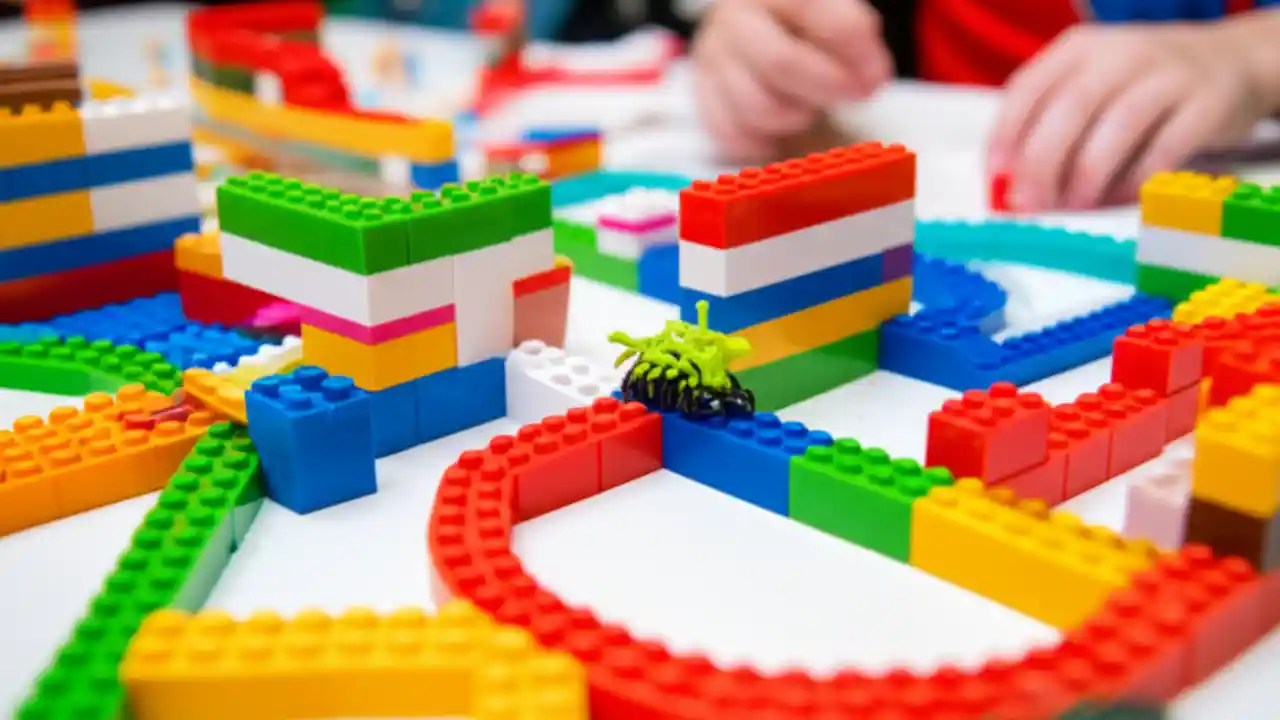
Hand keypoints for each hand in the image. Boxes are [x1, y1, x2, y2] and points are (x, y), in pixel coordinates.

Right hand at [692, 0, 892, 160]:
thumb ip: (855, 34)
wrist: (752, 25)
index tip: (876, 74)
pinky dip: (763, 141)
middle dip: (826, 87)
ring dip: (795, 116)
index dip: (852, 47)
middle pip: (779, 63)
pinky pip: (731, 134)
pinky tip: (780, 130)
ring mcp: (713, 58)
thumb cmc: (801, 22)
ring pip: (756, 107)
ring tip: (809, 106)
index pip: (813, 11)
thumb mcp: (833, 10)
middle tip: (854, 95)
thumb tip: (869, 77)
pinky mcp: (702, 95)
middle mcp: (735, 18)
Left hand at [988, 23, 1270, 210]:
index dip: (1006, 135)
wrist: (1230, 62)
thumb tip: (1008, 187)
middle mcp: (1122, 52)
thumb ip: (1048, 126)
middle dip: (1042, 164)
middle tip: (1032, 204)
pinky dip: (1135, 181)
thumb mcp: (1090, 87)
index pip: (1028, 88)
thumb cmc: (1139, 88)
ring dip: (1088, 176)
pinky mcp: (1208, 103)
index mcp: (1079, 48)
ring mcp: (1169, 73)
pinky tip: (1119, 200)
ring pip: (1117, 127)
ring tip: (1075, 206)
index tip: (997, 176)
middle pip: (1070, 109)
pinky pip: (1164, 148)